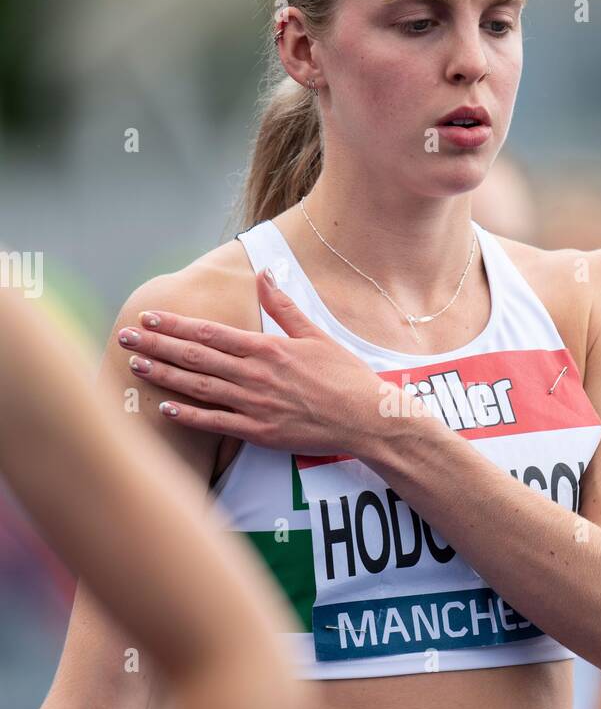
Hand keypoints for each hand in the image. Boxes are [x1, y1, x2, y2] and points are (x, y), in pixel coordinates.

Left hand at [117, 269, 389, 455]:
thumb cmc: (345, 377)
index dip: (176, 324)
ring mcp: (255, 405)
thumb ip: (285, 307)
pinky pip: (217, 423)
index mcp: (267, 348)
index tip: (150, 316)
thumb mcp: (317, 334)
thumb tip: (265, 275)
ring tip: (136, 364)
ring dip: (165, 375)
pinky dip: (189, 417)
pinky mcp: (260, 432)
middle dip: (157, 344)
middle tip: (125, 335)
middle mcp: (255, 375)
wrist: (367, 419)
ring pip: (199, 388)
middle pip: (195, 357)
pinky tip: (165, 409)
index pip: (210, 332)